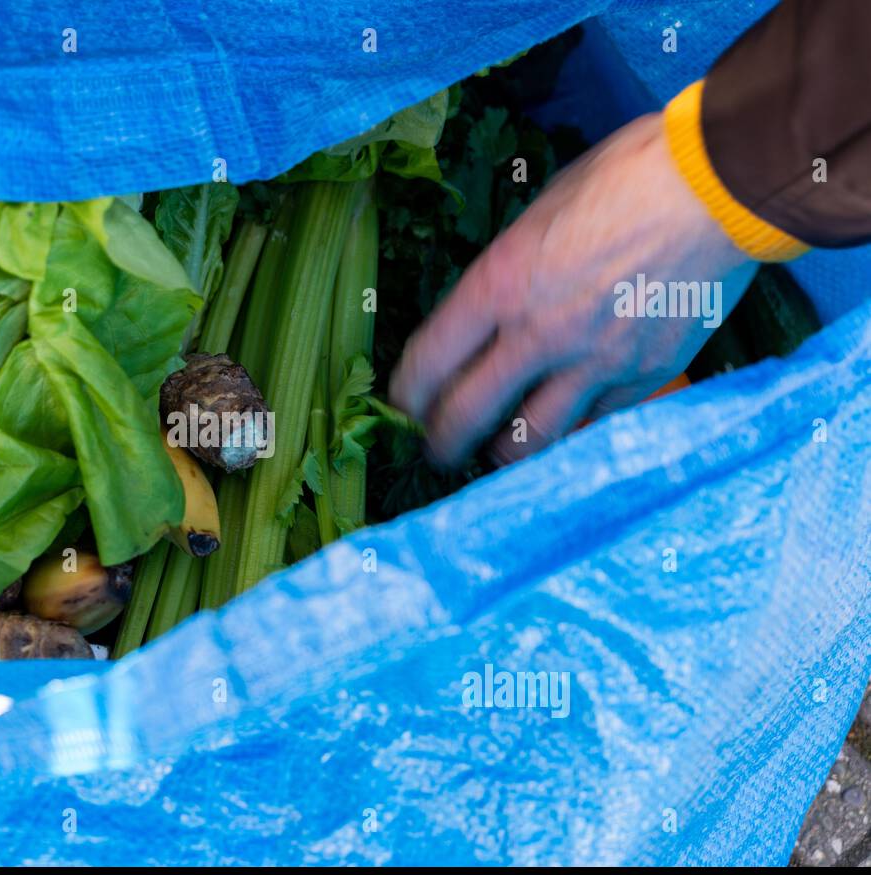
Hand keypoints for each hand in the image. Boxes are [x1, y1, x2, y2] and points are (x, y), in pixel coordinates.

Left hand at [389, 112, 756, 467]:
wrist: (720, 187)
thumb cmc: (626, 177)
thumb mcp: (540, 212)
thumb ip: (511, 272)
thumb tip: (491, 309)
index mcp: (501, 284)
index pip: (428, 364)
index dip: (405, 397)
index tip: (401, 407)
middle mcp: (538, 334)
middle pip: (466, 416)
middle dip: (440, 443)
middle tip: (436, 450)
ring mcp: (594, 364)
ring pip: (530, 439)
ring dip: (506, 450)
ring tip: (501, 448)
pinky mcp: (644, 378)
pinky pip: (594, 425)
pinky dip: (573, 430)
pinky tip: (566, 425)